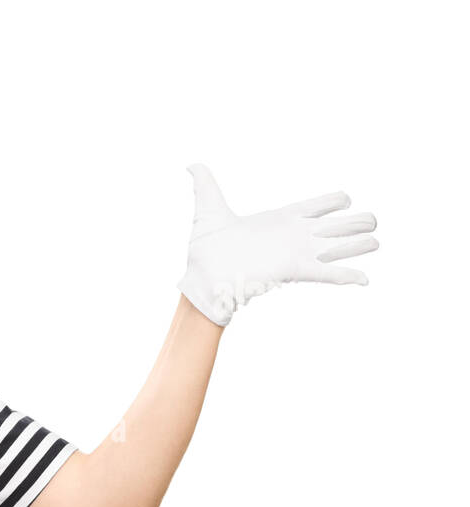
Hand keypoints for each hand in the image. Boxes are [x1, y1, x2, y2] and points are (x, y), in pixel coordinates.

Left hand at [177, 164, 378, 327]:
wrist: (200, 280)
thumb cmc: (203, 252)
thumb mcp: (207, 211)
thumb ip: (205, 185)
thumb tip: (191, 164)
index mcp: (280, 220)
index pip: (316, 206)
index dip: (333, 201)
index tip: (346, 197)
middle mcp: (293, 236)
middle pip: (337, 225)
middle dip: (357, 222)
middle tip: (372, 221)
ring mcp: (297, 253)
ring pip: (339, 246)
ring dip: (359, 244)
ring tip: (376, 241)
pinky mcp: (294, 271)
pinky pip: (327, 273)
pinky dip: (347, 275)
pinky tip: (365, 279)